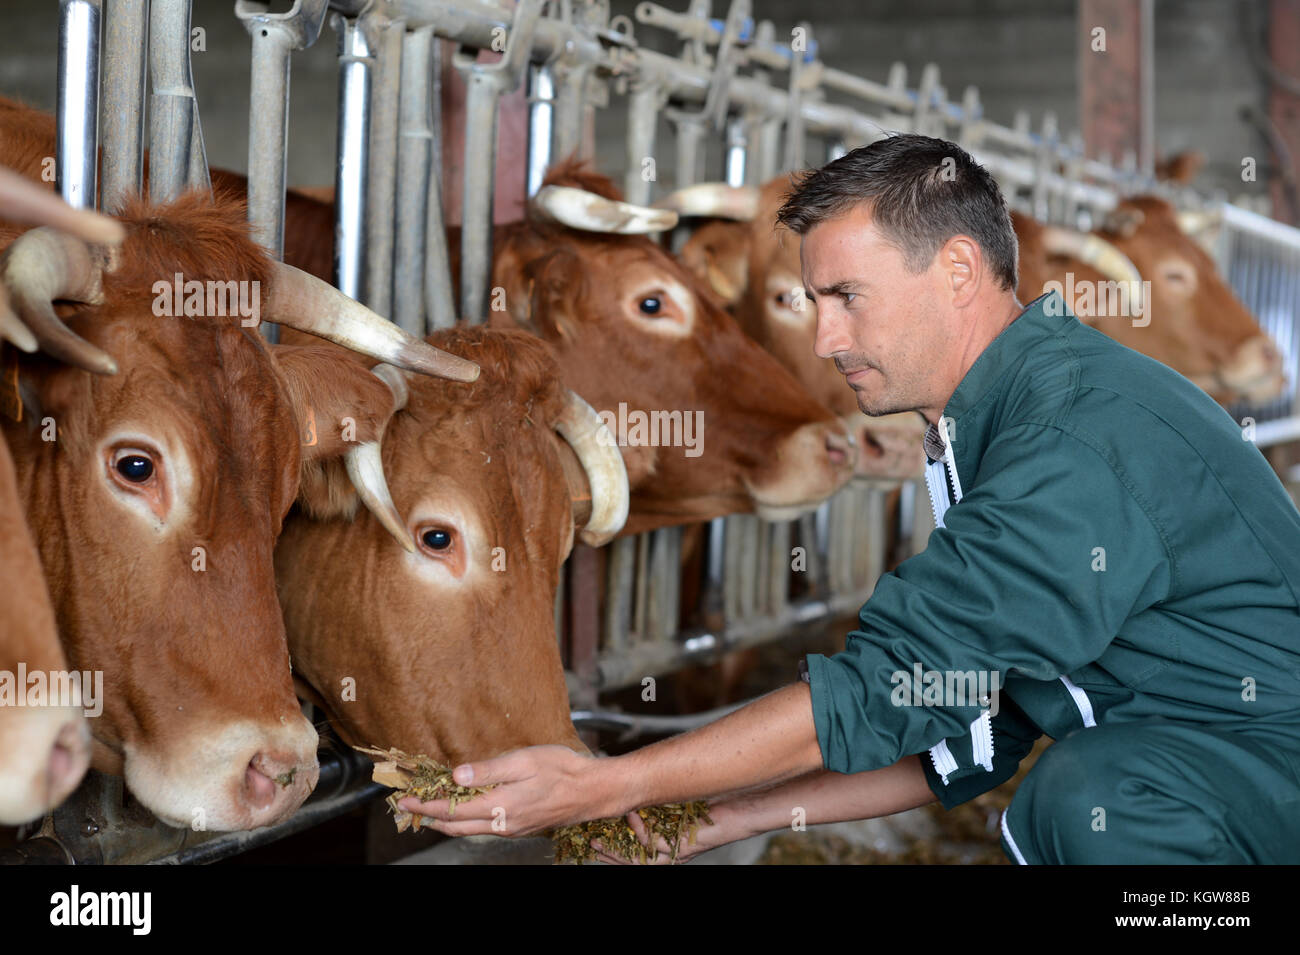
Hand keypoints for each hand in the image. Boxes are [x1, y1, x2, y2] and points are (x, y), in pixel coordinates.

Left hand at [397, 745, 609, 837]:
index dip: (426, 805)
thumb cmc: (563, 770)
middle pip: (456, 826)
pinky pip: (484, 828)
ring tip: (430, 810)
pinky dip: (466, 821)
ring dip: (446, 821)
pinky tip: (465, 810)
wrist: (593, 791)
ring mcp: (512, 828)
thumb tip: (456, 775)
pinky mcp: (521, 827)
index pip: (452, 809)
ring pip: (469, 830)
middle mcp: (503, 823)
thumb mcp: (525, 761)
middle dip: (429, 817)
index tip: (404, 799)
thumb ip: (489, 770)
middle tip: (409, 807)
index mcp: (500, 806)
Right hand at [592, 802, 742, 864]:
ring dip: (618, 850)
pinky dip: (640, 829)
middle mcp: (669, 852)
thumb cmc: (709, 800)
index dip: (611, 849)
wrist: (741, 806)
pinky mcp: (684, 847)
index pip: (631, 851)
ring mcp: (676, 852)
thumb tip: (631, 782)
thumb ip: (653, 799)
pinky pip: (654, 843)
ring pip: (639, 859)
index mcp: (664, 843)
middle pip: (632, 861)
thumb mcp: (674, 801)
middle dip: (609, 854)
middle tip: (590, 843)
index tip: (592, 838)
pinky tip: (632, 814)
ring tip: (601, 837)